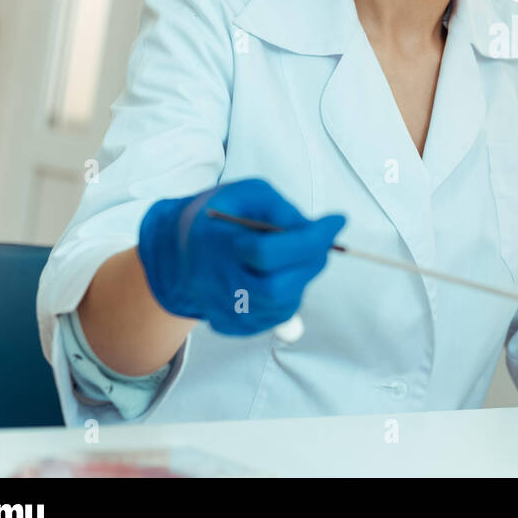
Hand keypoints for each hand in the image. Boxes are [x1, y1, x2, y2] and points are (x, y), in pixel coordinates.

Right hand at [137, 177, 345, 334]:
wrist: (182, 245)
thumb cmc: (223, 213)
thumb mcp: (250, 193)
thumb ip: (282, 210)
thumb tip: (315, 232)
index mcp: (215, 244)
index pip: (267, 253)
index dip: (310, 239)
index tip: (336, 220)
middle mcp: (213, 282)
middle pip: (276, 290)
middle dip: (309, 264)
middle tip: (318, 243)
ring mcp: (219, 308)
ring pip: (281, 308)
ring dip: (300, 280)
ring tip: (292, 257)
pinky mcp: (228, 324)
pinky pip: (273, 319)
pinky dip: (287, 297)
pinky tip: (276, 274)